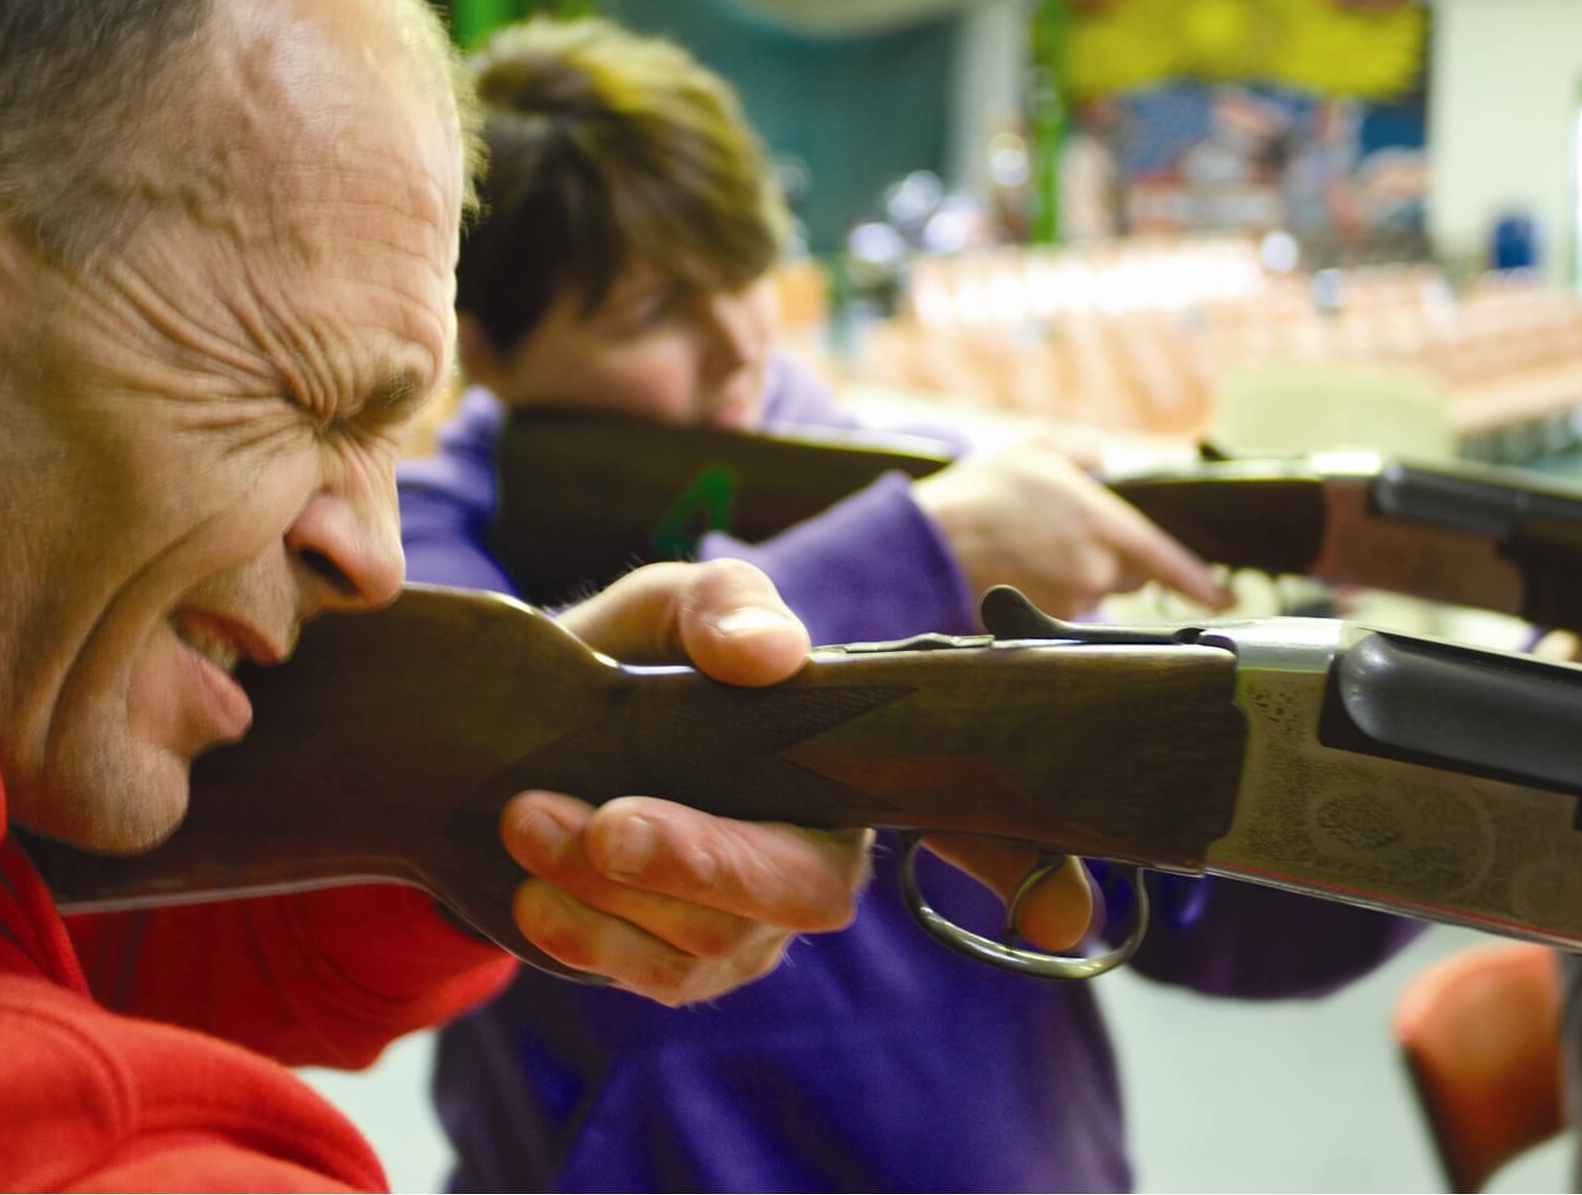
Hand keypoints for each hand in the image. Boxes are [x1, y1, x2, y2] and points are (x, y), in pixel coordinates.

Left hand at [498, 559, 1091, 1001]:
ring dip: (610, 889)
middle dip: (703, 860)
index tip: (1065, 913)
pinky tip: (533, 892)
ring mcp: (743, 925)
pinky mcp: (668, 966)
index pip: (963, 822)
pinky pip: (646, 977)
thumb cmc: (629, 665)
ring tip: (531, 818)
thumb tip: (773, 654)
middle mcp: (810, 857)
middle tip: (605, 820)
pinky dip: (585, 935)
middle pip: (802, 891)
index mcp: (840, 770)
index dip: (1029, 869)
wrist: (516, 738)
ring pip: (709, 942)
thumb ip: (721, 604)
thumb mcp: (668, 606)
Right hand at [912, 444, 1233, 619]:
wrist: (928, 540)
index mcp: (1104, 526)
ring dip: (1078, 574)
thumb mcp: (1036, 447)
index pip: (1169, 562)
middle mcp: (1094, 570)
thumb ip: (1082, 450)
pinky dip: (1050, 590)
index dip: (1202, 584)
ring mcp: (1068, 600)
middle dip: (1116, 560)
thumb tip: (1101, 462)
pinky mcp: (1041, 620)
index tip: (1225, 598)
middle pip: (1131, 577)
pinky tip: (1019, 568)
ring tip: (1031, 548)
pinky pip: (1062, 607)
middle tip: (1071, 536)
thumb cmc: (981, 492)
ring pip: (1094, 593)